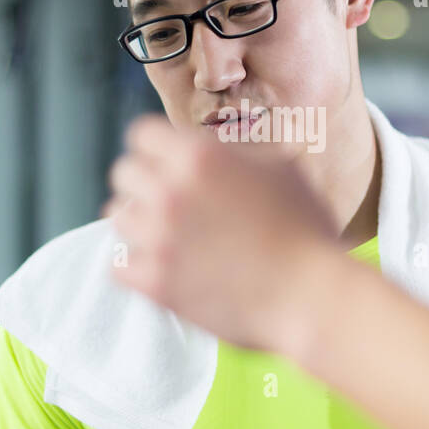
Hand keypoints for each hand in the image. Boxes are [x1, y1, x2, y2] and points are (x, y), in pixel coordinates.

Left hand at [101, 114, 337, 351]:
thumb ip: (234, 153)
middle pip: (123, 173)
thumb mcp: (279, 168)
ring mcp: (158, 238)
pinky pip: (117, 265)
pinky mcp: (154, 282)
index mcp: (198, 156)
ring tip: (166, 235)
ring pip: (117, 216)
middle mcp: (170, 191)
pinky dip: (135, 265)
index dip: (155, 148)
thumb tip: (212, 151)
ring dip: (139, 223)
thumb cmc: (305, 228)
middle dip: (145, 183)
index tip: (166, 164)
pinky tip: (160, 266)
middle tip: (168, 201)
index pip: (141, 135)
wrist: (311, 294)